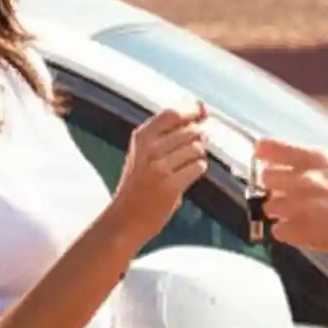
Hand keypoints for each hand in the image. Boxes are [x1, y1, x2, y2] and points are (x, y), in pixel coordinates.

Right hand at [112, 102, 208, 242]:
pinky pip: (199, 167)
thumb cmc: (139, 183)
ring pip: (197, 148)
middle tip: (187, 154)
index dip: (192, 111)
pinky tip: (185, 178)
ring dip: (197, 157)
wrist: (124, 219)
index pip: (173, 113)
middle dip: (198, 139)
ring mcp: (159, 167)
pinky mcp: (170, 186)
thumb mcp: (145, 151)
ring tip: (184, 167)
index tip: (203, 112)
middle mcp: (149, 149)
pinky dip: (198, 171)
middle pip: (191, 131)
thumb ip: (171, 131)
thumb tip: (202, 107)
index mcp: (141, 137)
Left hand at [255, 138, 327, 255]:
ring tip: (298, 214)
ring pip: (269, 206)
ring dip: (280, 210)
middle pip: (265, 178)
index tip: (262, 156)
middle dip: (273, 186)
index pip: (270, 148)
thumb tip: (278, 161)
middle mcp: (304, 179)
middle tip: (286, 193)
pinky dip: (287, 231)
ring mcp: (300, 207)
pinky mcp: (301, 231)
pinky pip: (278, 230)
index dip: (264, 152)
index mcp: (314, 159)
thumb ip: (306, 161)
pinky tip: (301, 229)